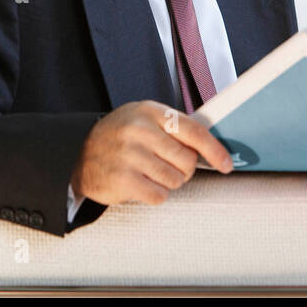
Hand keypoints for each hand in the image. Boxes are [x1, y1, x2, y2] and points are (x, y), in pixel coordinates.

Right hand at [70, 100, 233, 205]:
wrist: (79, 155)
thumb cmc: (120, 138)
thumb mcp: (144, 119)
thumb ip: (174, 128)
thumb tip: (213, 147)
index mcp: (150, 111)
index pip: (194, 131)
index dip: (214, 150)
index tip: (226, 164)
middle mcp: (139, 130)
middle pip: (187, 160)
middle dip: (184, 170)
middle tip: (169, 167)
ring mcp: (129, 155)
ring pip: (175, 180)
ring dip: (169, 183)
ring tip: (151, 174)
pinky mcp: (122, 180)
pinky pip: (159, 195)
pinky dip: (155, 194)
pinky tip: (141, 184)